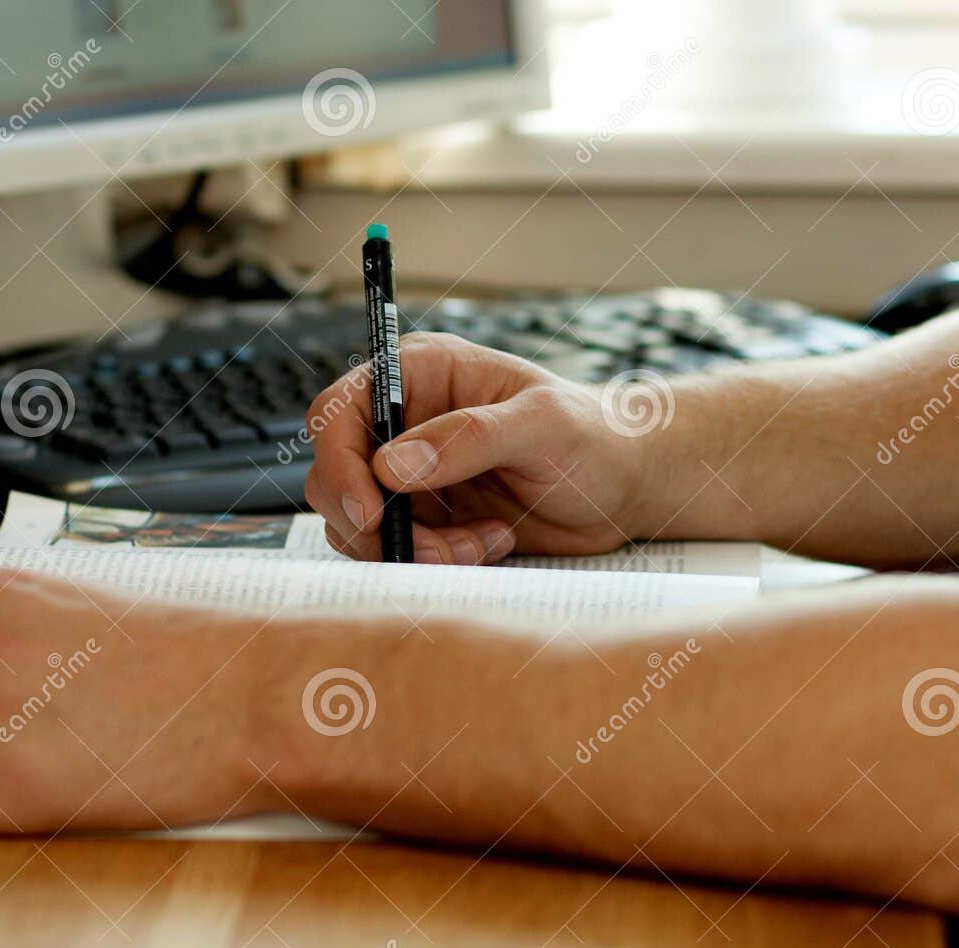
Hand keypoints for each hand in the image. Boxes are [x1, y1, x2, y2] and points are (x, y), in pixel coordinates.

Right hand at [305, 333, 646, 563]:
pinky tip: (490, 543)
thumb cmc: (594, 435)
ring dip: (413, 548)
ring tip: (479, 543)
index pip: (340, 411)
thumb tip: (393, 465)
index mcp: (422, 374)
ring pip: (360, 523)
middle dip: (376, 523)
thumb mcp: (542, 424)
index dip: (340, 463)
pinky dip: (437, 561)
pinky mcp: (428, 518)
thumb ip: (469, 438)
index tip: (372, 511)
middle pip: (334, 475)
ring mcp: (411, 475)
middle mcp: (405, 422)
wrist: (623, 486)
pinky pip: (399, 550)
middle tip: (434, 547)